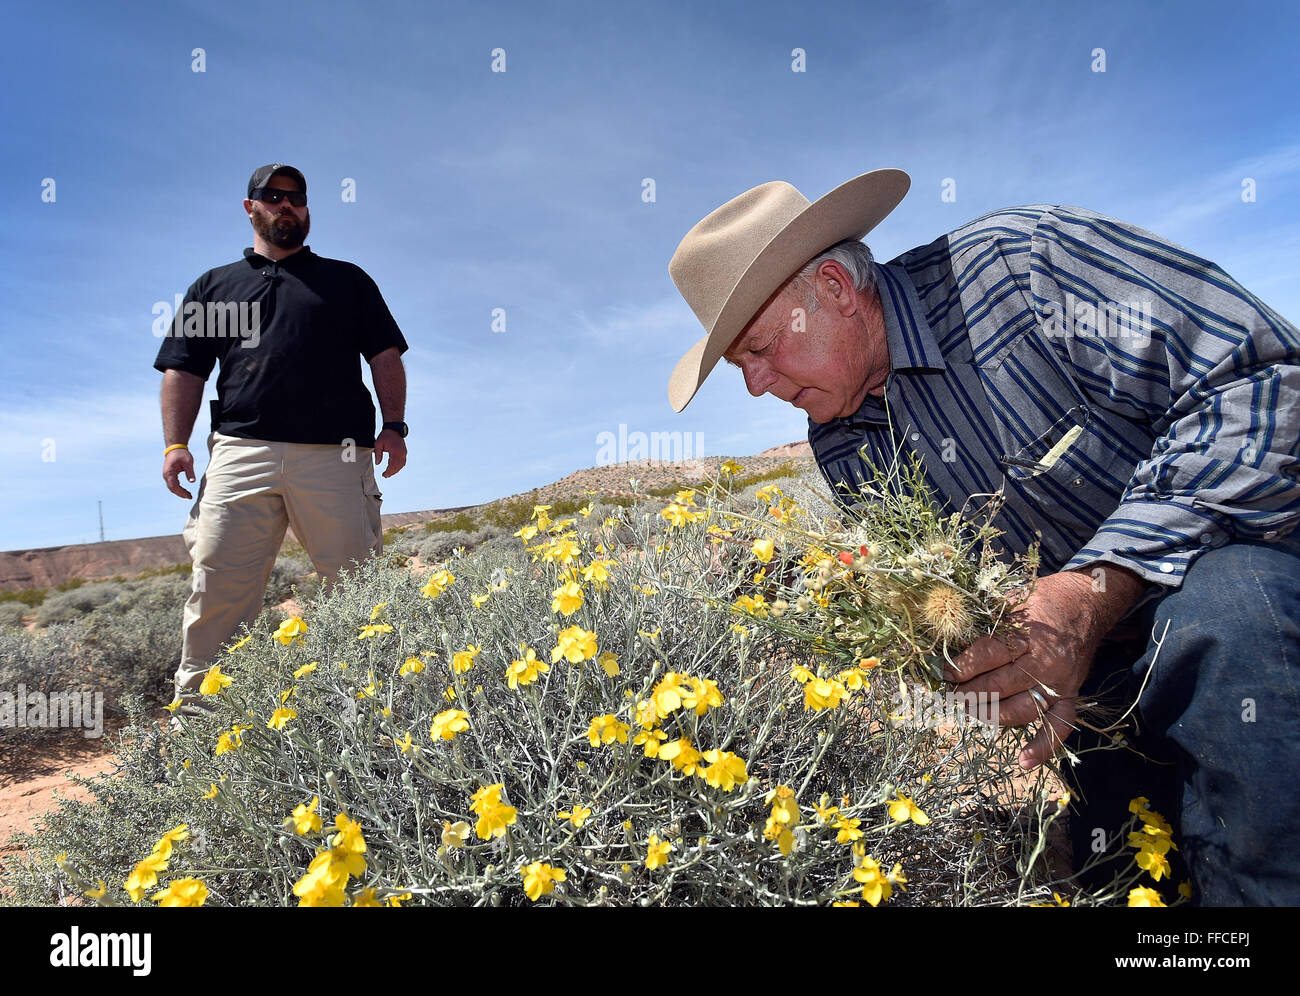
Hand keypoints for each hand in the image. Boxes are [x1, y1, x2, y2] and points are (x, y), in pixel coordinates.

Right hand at [163, 448, 195, 498]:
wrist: (175, 448)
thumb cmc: (182, 454)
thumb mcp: (188, 462)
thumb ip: (190, 472)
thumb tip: (192, 482)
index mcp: (169, 472)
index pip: (174, 486)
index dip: (181, 492)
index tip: (189, 496)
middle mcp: (166, 475)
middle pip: (172, 488)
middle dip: (180, 494)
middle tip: (190, 497)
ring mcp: (167, 475)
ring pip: (172, 487)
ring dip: (179, 492)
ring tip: (188, 495)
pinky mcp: (169, 474)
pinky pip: (173, 484)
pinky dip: (178, 488)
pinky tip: (185, 491)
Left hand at [373, 428, 406, 477]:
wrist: (394, 429)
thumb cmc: (385, 436)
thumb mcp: (378, 444)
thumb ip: (378, 454)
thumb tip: (377, 463)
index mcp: (395, 450)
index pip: (392, 464)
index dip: (388, 471)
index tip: (384, 475)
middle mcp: (401, 452)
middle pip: (397, 466)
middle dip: (392, 472)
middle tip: (385, 476)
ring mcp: (404, 452)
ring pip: (401, 465)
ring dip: (396, 470)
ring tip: (389, 473)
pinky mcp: (404, 452)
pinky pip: (403, 462)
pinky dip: (399, 466)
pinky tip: (394, 468)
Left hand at [943, 571, 1120, 769]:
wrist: (1085, 603)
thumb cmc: (1041, 600)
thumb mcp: (1011, 600)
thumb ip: (985, 621)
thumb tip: (947, 638)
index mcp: (1026, 634)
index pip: (987, 656)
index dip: (961, 667)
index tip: (944, 673)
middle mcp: (1044, 662)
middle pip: (998, 686)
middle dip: (968, 693)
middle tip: (950, 694)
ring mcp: (1059, 683)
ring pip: (1021, 710)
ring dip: (990, 715)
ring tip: (969, 710)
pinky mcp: (1071, 696)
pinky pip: (1060, 726)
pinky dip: (1043, 747)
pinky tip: (1023, 762)